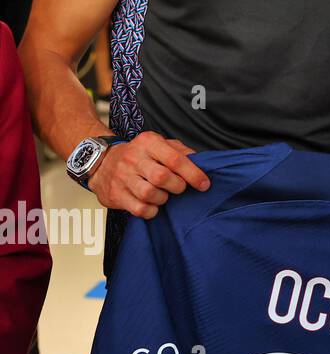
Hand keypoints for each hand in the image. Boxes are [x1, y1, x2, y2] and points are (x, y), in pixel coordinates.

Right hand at [87, 130, 209, 218]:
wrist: (101, 161)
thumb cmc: (139, 155)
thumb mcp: (160, 144)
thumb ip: (181, 151)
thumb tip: (201, 162)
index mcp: (148, 142)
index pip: (175, 159)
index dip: (193, 174)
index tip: (204, 184)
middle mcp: (133, 158)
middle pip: (162, 177)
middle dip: (177, 186)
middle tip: (179, 188)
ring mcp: (121, 176)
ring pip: (149, 194)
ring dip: (163, 199)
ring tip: (163, 195)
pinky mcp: (114, 194)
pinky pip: (138, 209)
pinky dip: (151, 211)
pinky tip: (153, 205)